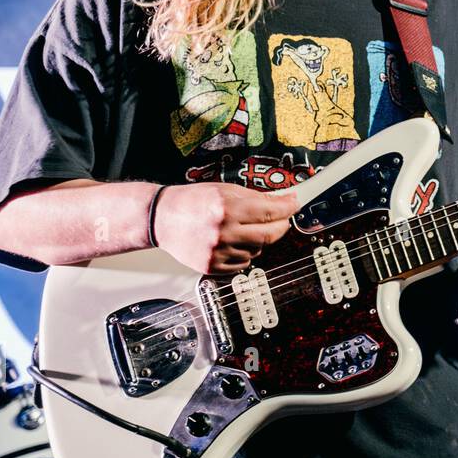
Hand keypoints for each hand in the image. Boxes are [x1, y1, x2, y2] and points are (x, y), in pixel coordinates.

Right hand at [154, 183, 300, 274]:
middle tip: (282, 218)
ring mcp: (217, 252)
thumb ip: (255, 197)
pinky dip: (244, 253)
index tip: (296, 204)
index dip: (289, 207)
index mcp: (226, 208)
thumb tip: (284, 201)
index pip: (271, 211)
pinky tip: (231, 242)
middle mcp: (223, 232)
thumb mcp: (224, 190)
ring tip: (241, 228)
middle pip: (270, 235)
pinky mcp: (212, 267)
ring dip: (259, 240)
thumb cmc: (192, 201)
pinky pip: (244, 263)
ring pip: (258, 250)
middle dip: (282, 225)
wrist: (162, 219)